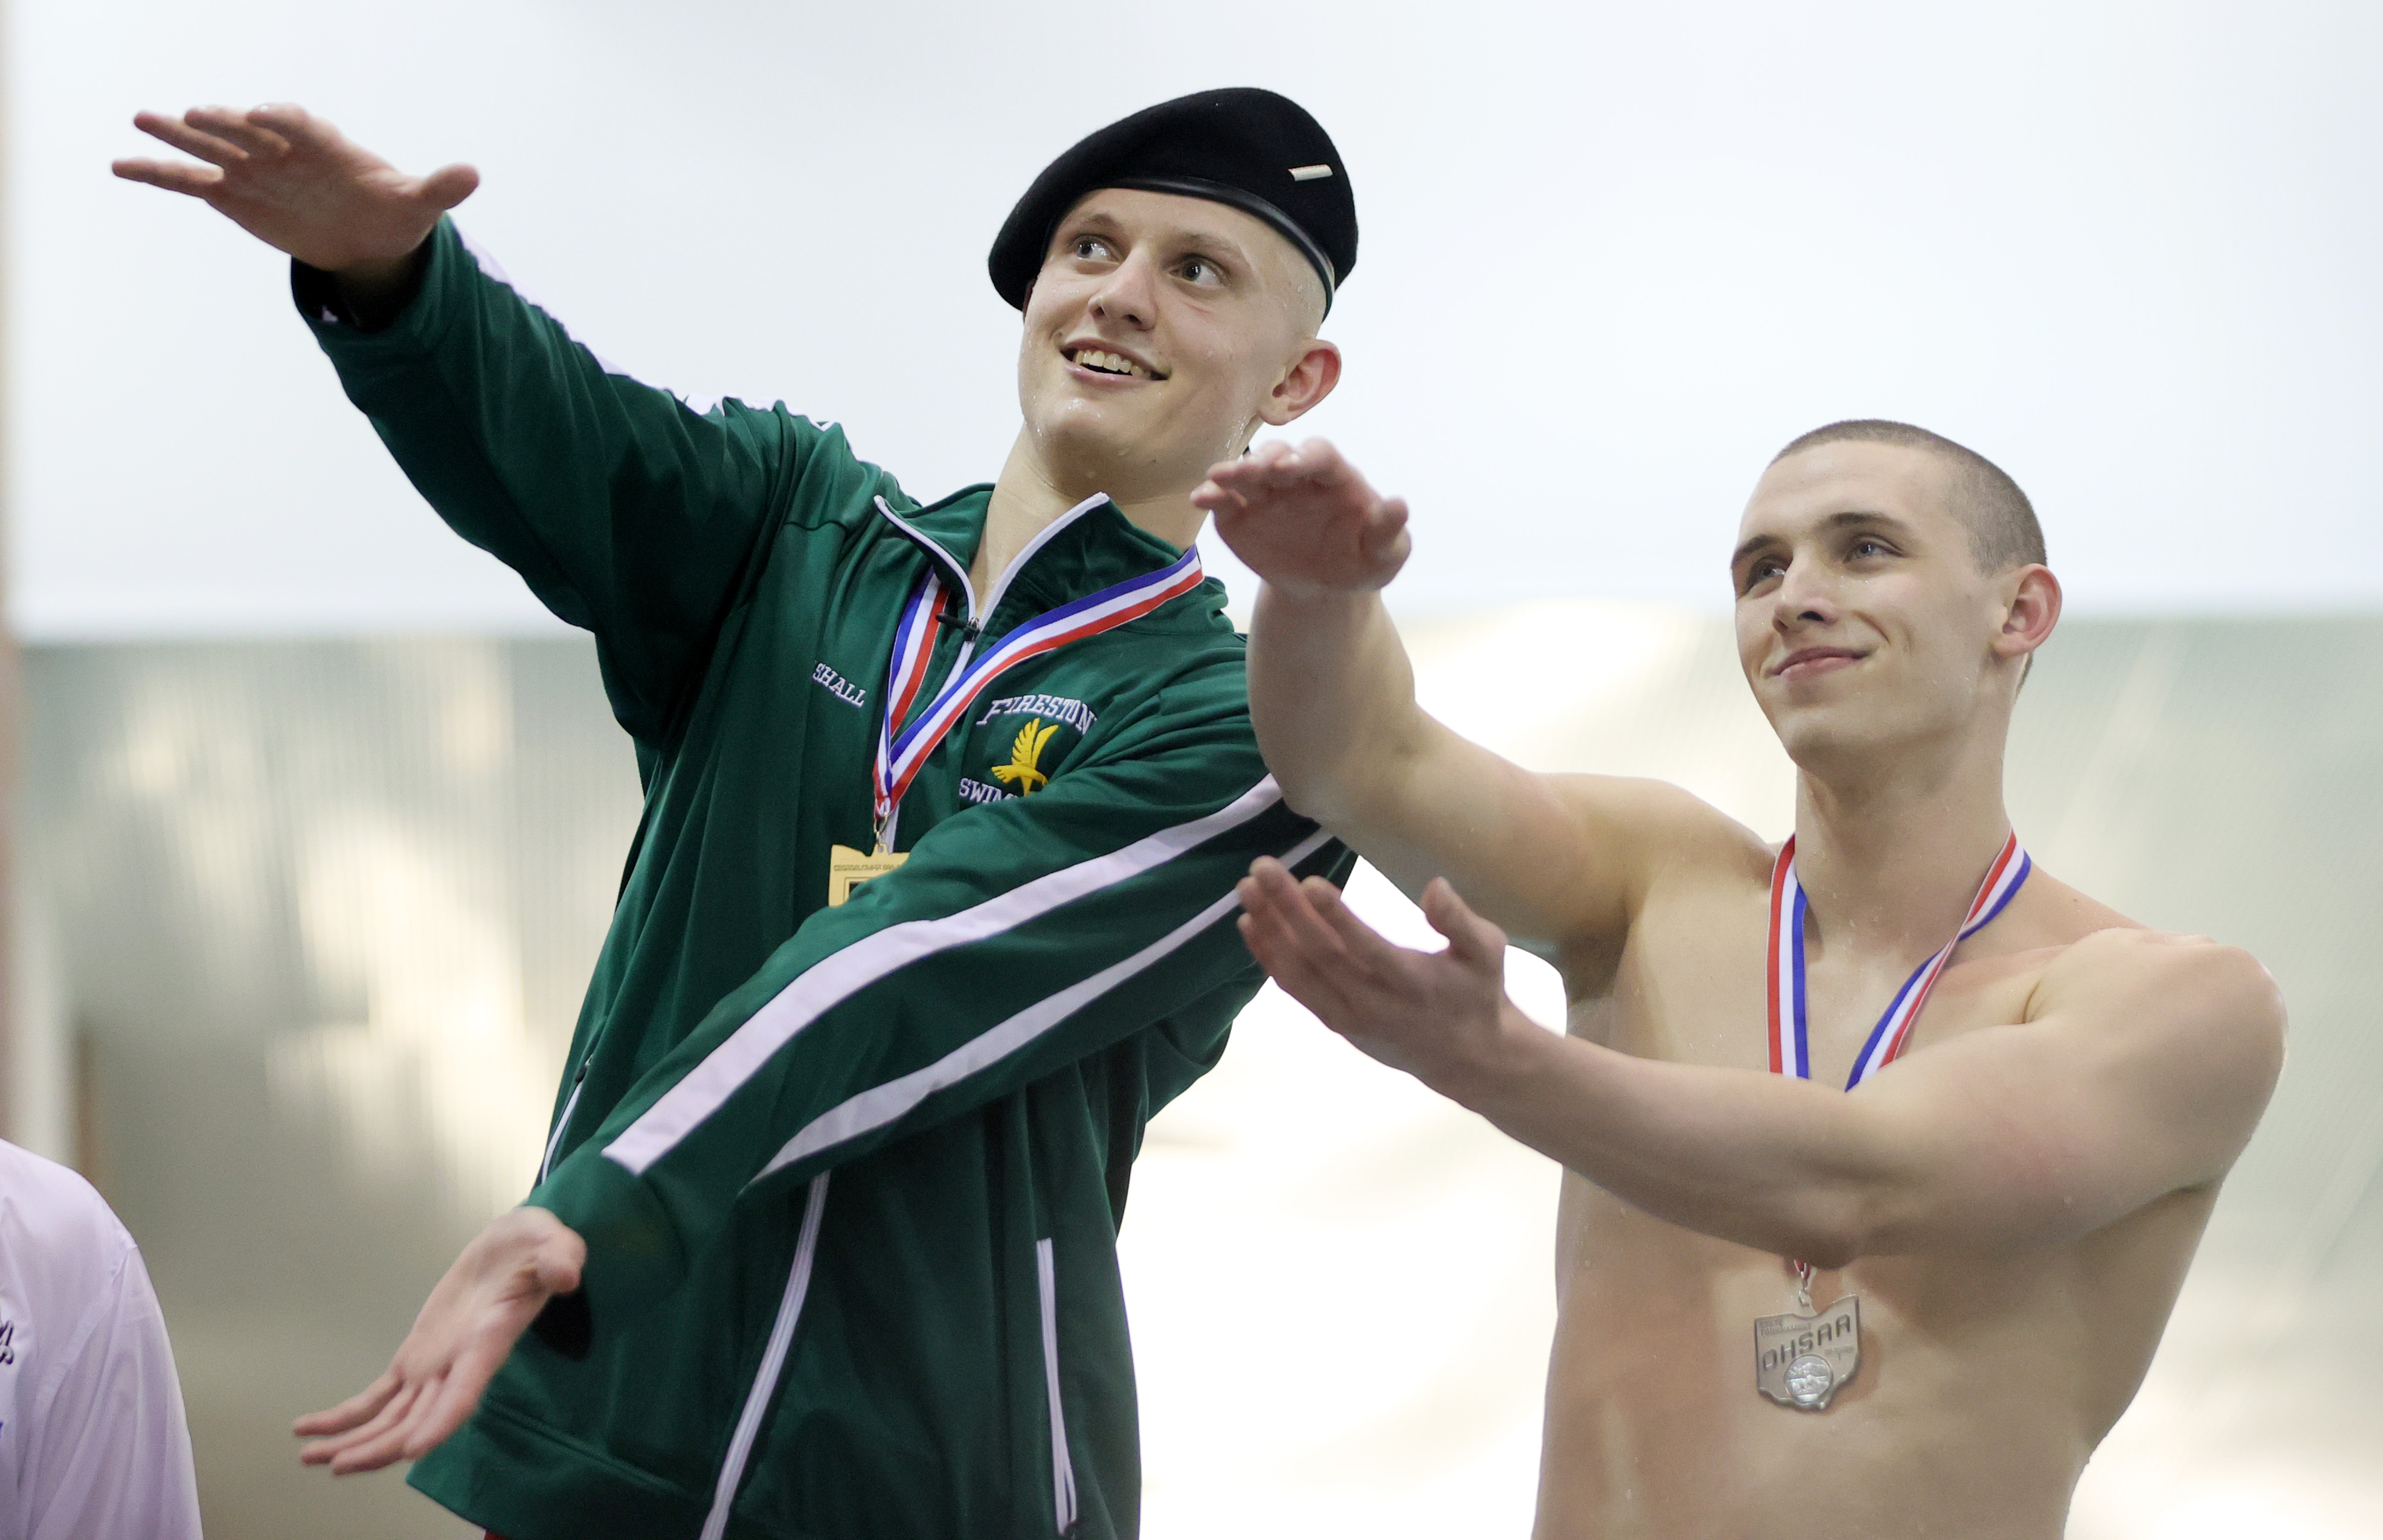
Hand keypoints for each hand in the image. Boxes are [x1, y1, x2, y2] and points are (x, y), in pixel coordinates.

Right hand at [113, 103, 476, 285]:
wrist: (367, 234)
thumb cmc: (391, 211)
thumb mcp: (418, 204)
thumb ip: (439, 188)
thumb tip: (474, 174)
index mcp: (323, 143)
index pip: (297, 124)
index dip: (281, 121)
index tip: (262, 117)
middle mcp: (280, 149)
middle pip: (246, 130)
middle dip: (223, 122)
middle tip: (193, 113)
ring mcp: (251, 169)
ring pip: (210, 148)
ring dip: (177, 135)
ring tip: (141, 119)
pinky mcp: (232, 194)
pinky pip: (189, 182)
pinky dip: (157, 175)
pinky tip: (119, 164)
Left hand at [294, 1206, 583, 1473]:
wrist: (516, 1245)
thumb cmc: (538, 1245)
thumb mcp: (556, 1242)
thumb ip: (560, 1257)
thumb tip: (566, 1273)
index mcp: (488, 1343)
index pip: (465, 1393)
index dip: (440, 1423)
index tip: (413, 1451)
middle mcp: (458, 1366)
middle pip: (418, 1420)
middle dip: (379, 1447)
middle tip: (336, 1465)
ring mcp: (434, 1365)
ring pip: (392, 1418)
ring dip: (354, 1440)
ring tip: (310, 1456)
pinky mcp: (415, 1355)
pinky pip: (377, 1396)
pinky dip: (345, 1414)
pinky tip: (310, 1427)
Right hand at [1192, 438, 1411, 595]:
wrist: (1325, 590)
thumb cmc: (1362, 562)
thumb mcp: (1385, 555)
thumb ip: (1390, 531)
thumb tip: (1399, 504)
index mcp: (1334, 477)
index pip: (1319, 455)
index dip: (1304, 458)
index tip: (1289, 469)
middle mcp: (1295, 476)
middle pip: (1277, 455)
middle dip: (1263, 461)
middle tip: (1252, 471)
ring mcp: (1265, 493)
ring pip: (1246, 472)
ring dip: (1231, 472)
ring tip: (1217, 480)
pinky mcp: (1240, 514)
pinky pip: (1223, 502)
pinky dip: (1211, 497)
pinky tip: (1200, 499)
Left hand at [1235, 856, 1519, 1091]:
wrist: (1466, 1058)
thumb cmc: (1476, 992)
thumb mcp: (1487, 953)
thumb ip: (1460, 920)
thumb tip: (1434, 886)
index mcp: (1414, 983)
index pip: (1368, 949)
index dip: (1337, 918)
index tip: (1308, 882)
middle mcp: (1375, 1003)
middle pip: (1322, 955)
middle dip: (1287, 910)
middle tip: (1261, 869)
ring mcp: (1350, 1016)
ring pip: (1300, 973)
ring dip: (1270, 930)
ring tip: (1246, 889)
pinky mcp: (1335, 1022)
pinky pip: (1295, 989)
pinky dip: (1269, 957)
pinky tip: (1250, 924)